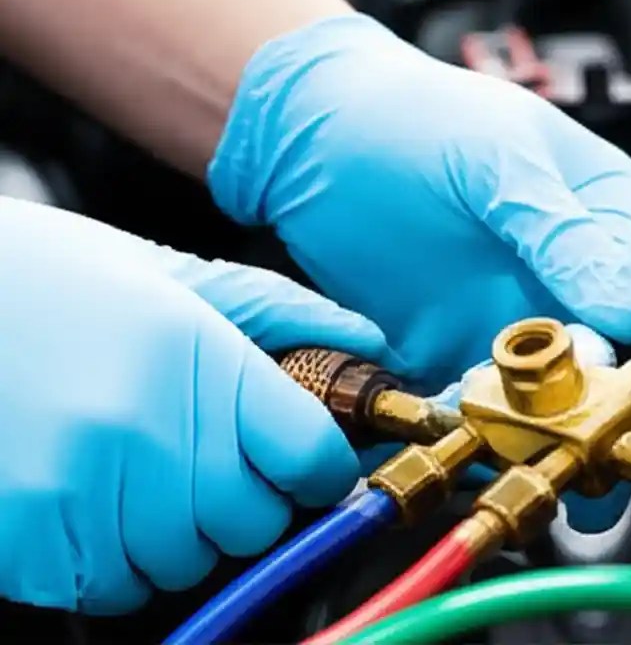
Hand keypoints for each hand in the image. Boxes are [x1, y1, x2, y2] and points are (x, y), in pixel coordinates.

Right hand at [0, 198, 384, 613]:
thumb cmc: (44, 279)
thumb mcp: (166, 273)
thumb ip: (276, 310)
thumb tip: (365, 343)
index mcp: (192, 352)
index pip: (311, 456)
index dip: (318, 466)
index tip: (304, 463)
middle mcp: (141, 424)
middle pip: (255, 521)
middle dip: (244, 501)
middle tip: (201, 459)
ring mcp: (79, 485)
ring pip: (186, 562)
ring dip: (176, 535)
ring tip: (134, 473)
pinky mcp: (26, 534)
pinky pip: (111, 588)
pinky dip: (112, 563)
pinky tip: (90, 502)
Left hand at [207, 15, 630, 388]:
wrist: (311, 129)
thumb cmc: (417, 116)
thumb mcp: (502, 158)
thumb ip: (562, 235)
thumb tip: (624, 309)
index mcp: (605, 218)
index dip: (627, 337)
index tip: (598, 367)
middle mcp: (567, 276)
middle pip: (601, 357)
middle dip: (578, 393)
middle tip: (547, 407)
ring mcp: (510, 317)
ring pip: (540, 394)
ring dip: (523, 416)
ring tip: (490, 413)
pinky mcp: (451, 351)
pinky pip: (470, 401)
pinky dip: (463, 417)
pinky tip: (447, 416)